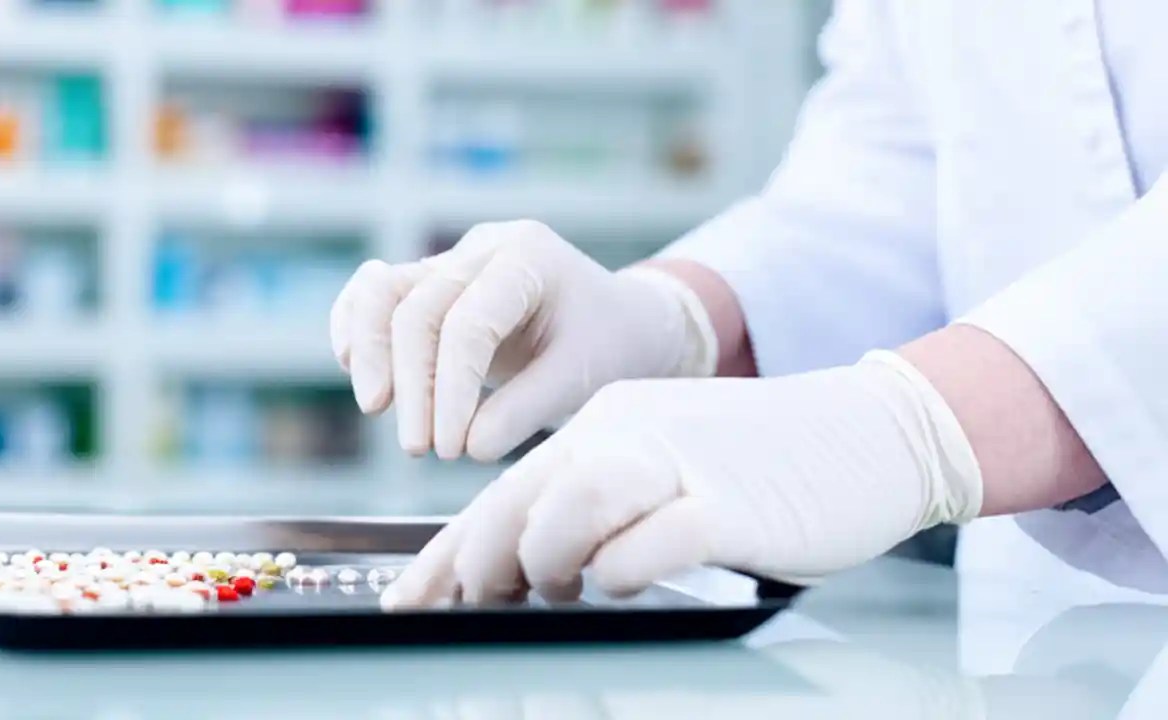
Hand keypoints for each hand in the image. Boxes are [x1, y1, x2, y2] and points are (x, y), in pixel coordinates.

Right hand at [329, 220, 716, 459]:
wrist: (620, 320)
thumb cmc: (609, 345)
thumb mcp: (581, 378)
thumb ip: (525, 410)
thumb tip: (469, 447)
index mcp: (527, 257)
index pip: (468, 323)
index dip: (449, 389)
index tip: (449, 448)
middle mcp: (483, 249)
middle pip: (418, 307)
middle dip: (412, 383)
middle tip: (420, 449)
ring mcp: (454, 260)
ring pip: (383, 290)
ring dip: (371, 352)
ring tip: (377, 409)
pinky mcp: (432, 281)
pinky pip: (377, 292)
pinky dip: (357, 324)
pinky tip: (349, 361)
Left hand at [381, 351, 981, 605]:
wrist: (868, 434)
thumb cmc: (760, 467)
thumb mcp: (664, 466)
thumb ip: (599, 505)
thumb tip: (532, 570)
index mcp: (606, 424)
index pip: (504, 491)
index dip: (446, 554)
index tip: (408, 601)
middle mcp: (629, 433)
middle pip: (520, 499)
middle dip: (478, 563)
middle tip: (478, 603)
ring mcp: (681, 464)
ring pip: (571, 509)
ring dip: (547, 562)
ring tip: (563, 586)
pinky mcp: (731, 504)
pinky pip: (652, 542)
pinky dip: (621, 571)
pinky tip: (622, 580)